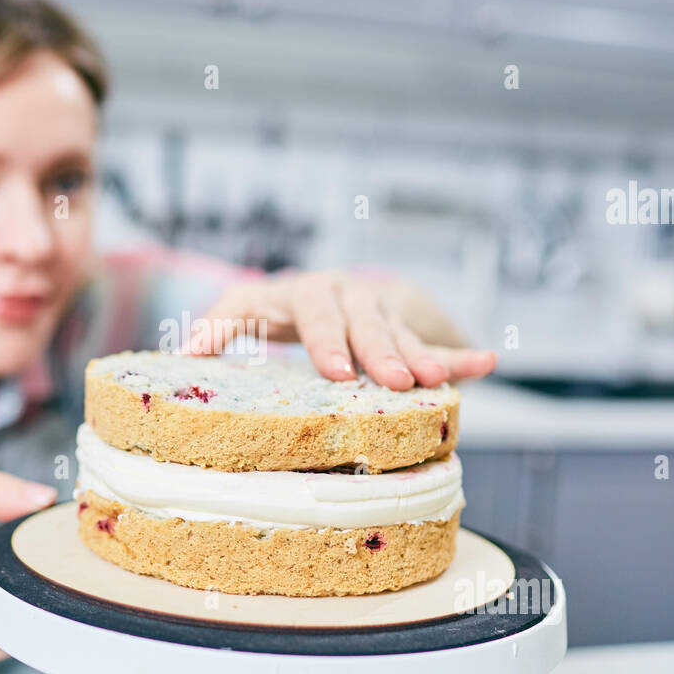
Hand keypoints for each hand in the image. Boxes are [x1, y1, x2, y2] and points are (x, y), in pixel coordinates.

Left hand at [187, 270, 496, 388]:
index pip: (307, 308)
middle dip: (372, 348)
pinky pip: (436, 341)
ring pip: (397, 330)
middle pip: (358, 318)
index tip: (335, 372)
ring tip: (435, 381)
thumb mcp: (249, 311)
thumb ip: (220, 325)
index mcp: (297, 293)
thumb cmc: (279, 311)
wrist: (333, 292)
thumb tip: (185, 351)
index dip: (321, 338)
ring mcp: (376, 310)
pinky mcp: (407, 328)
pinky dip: (461, 355)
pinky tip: (487, 361)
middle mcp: (340, 295)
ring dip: (417, 355)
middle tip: (385, 379)